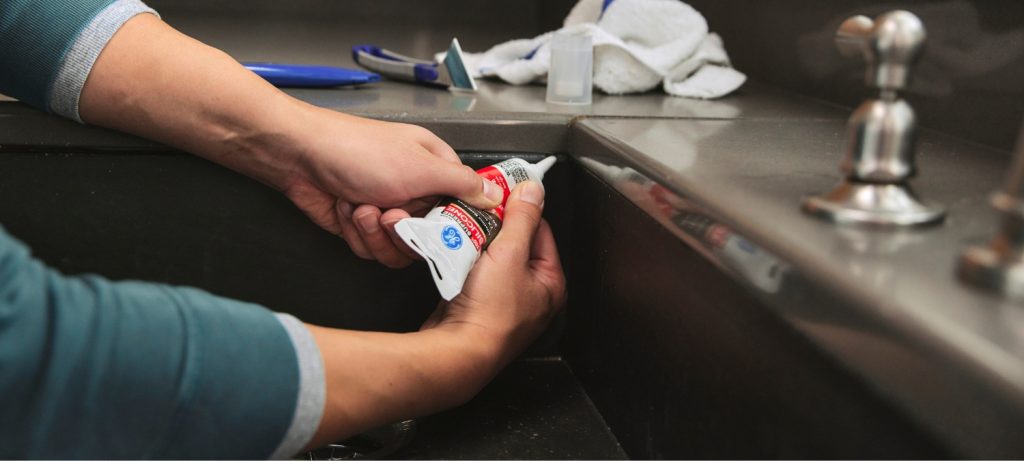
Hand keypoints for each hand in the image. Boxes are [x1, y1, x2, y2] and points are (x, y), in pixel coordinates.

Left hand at [76, 14, 500, 266]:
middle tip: (389, 213)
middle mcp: (415, 192)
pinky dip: (356, 234)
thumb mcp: (422, 166)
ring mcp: (387, 211)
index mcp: (436, 170)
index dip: (457, 226)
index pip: (464, 208)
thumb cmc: (359, 150)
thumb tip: (497, 196)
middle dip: (405, 232)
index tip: (448, 234)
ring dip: (376, 233)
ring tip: (360, 207)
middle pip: (431, 238)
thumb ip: (463, 186)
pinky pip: (372, 250)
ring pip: (399, 251)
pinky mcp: (361, 228)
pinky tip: (344, 209)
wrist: (300, 157)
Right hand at [302, 181, 564, 448]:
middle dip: (494, 227)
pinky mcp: (480, 308)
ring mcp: (505, 303)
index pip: (540, 230)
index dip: (519, 209)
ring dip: (476, 243)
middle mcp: (532, 294)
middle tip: (476, 211)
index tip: (500, 193)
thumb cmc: (490, 313)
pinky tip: (454, 252)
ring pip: (492, 258)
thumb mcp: (510, 254)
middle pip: (515, 243)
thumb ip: (522, 219)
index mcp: (551, 282)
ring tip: (463, 230)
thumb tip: (533, 190)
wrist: (457, 351)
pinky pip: (475, 274)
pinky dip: (465, 262)